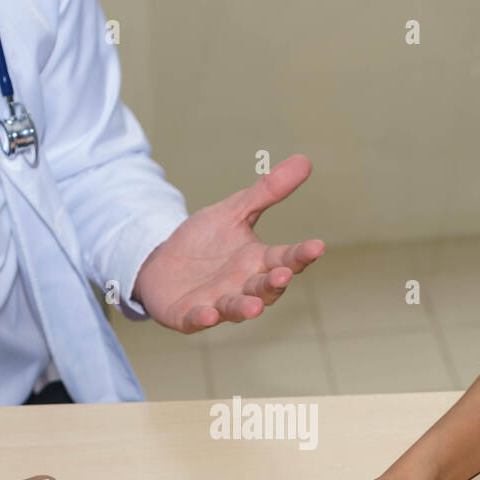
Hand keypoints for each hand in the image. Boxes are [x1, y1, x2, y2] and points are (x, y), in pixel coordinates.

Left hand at [132, 154, 324, 332]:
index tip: (317, 246)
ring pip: (236, 308)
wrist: (162, 263)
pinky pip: (197, 319)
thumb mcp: (235, 211)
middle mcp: (243, 286)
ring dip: (245, 308)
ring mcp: (217, 303)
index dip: (301, 255)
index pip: (285, 258)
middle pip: (264, 288)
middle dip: (274, 283)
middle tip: (283, 274)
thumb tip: (304, 160)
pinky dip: (203, 318)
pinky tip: (208, 315)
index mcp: (258, 261)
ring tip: (254, 308)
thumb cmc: (204, 241)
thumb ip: (267, 192)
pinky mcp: (189, 315)